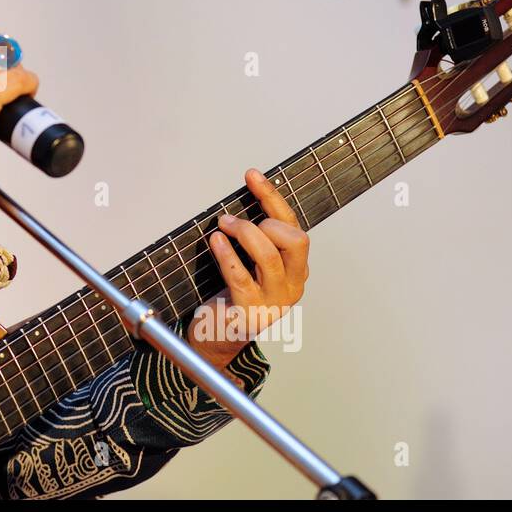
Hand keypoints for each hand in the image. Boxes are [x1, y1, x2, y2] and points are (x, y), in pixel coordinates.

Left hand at [187, 168, 310, 369]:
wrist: (219, 336)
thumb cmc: (233, 295)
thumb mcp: (251, 264)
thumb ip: (255, 238)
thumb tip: (243, 200)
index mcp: (296, 268)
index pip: (292, 225)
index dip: (272, 197)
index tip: (251, 175)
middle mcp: (292, 284)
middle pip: (295, 241)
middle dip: (265, 222)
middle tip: (234, 221)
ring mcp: (274, 301)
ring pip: (269, 258)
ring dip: (244, 233)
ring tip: (223, 225)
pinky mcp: (250, 312)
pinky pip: (242, 278)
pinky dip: (227, 255)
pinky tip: (216, 241)